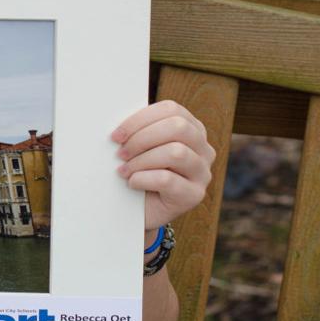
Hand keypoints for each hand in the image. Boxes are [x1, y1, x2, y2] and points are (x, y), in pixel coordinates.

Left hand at [111, 100, 215, 230]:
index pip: (171, 109)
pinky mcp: (194, 195)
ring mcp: (203, 172)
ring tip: (124, 170)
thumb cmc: (138, 172)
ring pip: (176, 152)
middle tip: (120, 153)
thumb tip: (121, 124)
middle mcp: (204, 148)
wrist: (139, 211)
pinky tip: (132, 183)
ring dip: (141, 160)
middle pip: (178, 127)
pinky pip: (167, 179)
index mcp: (192, 128)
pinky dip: (143, 179)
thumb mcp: (140, 147)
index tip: (116, 135)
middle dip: (142, 138)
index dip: (140, 119)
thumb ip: (139, 130)